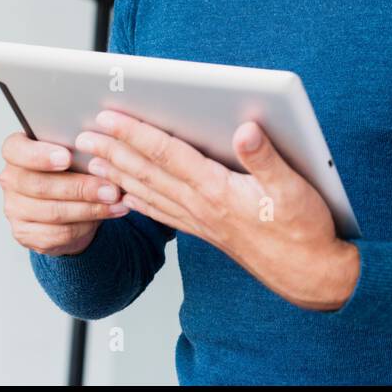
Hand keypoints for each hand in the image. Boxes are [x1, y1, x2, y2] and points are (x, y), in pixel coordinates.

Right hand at [0, 131, 131, 255]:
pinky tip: (106, 215)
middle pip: (40, 186)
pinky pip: (58, 234)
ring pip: (53, 212)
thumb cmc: (72, 170)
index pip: (16, 150)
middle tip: (110, 188)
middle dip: (80, 188)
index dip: (40, 155)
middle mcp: (10, 179)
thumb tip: (104, 148)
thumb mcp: (76, 153)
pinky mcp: (25, 234)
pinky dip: (86, 225)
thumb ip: (82, 148)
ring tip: (115, 202)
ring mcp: (14, 209)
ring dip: (90, 208)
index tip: (67, 157)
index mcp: (16, 151)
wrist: (70, 205)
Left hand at [76, 112, 359, 309]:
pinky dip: (138, 200)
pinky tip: (124, 195)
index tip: (109, 117)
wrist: (310, 274)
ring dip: (117, 173)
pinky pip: (162, 213)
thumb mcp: (294, 189)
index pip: (168, 155)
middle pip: (148, 173)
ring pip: (148, 192)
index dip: (136, 134)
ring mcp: (201, 221)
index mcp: (219, 190)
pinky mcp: (206, 230)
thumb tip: (245, 129)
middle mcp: (202, 206)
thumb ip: (266, 158)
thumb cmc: (305, 230)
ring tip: (92, 158)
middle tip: (81, 134)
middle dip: (113, 150)